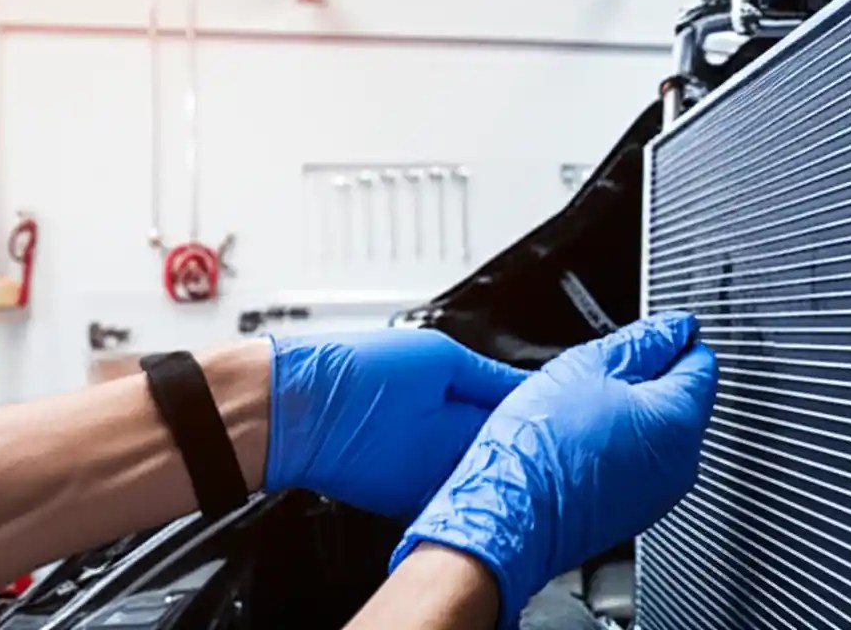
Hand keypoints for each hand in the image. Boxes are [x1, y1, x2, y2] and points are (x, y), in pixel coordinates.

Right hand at [266, 329, 531, 518]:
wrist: (290, 411)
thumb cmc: (354, 383)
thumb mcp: (439, 356)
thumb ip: (489, 374)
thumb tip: (528, 382)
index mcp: (471, 443)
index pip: (533, 428)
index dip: (546, 404)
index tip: (560, 388)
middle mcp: (455, 478)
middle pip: (509, 450)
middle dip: (519, 425)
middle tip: (523, 390)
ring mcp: (429, 490)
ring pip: (474, 461)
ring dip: (481, 437)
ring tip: (461, 404)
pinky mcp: (404, 494)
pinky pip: (443, 470)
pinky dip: (447, 450)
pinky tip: (431, 424)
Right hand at [389, 313, 717, 627]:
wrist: (508, 515)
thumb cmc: (541, 448)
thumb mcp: (586, 367)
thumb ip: (640, 342)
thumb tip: (672, 328)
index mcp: (680, 420)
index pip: (700, 361)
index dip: (670, 339)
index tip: (644, 336)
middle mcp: (681, 462)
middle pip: (679, 399)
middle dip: (644, 378)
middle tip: (597, 374)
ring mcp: (658, 493)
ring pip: (655, 433)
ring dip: (626, 414)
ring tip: (579, 411)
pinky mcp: (632, 512)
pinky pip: (636, 465)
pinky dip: (614, 448)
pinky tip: (575, 444)